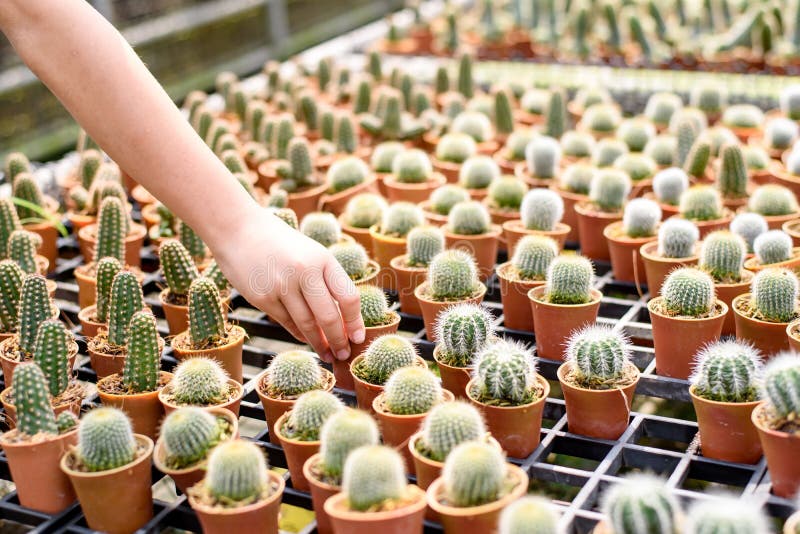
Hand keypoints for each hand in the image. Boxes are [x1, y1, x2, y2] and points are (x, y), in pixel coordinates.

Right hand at [211, 206, 364, 362]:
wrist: (239, 229)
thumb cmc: (282, 244)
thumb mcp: (311, 253)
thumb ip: (327, 281)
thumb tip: (344, 320)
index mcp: (323, 259)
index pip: (348, 297)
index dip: (355, 322)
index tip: (358, 338)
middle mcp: (304, 272)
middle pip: (328, 317)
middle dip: (338, 340)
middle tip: (344, 355)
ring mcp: (281, 286)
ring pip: (306, 324)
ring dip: (318, 343)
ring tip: (327, 354)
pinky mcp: (262, 297)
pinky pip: (286, 322)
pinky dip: (298, 334)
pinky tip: (306, 340)